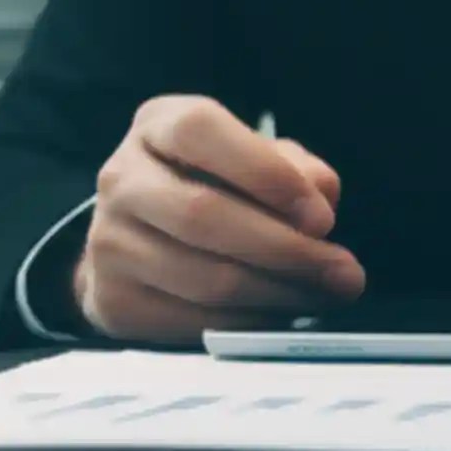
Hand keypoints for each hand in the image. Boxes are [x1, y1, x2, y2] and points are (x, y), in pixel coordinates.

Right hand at [73, 95, 366, 343]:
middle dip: (286, 248)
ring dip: (276, 293)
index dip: (265, 172)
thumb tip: (320, 204)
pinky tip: (278, 316)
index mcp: (157, 126)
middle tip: (341, 272)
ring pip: (203, 277)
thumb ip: (290, 169)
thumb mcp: (247, 159)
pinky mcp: (114, 299)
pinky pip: (192, 321)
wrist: (130, 242)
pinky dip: (247, 324)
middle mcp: (121, 179)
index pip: (200, 132)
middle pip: (202, 213)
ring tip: (320, 296)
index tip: (321, 216)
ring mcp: (109, 242)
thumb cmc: (205, 188)